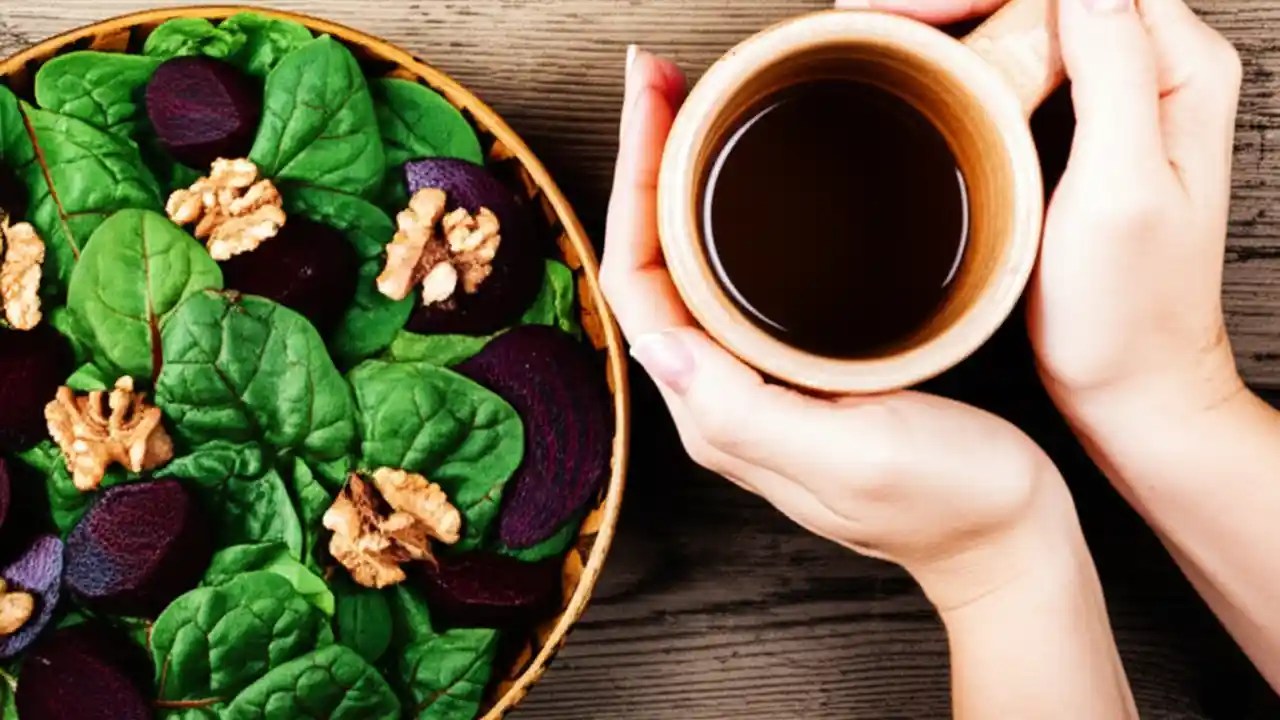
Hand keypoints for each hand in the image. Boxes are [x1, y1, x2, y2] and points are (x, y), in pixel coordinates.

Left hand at [602, 48, 1076, 610]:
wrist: (1008, 542)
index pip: (638, 279)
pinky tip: (745, 179)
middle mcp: (719, 392)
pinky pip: (733, 278)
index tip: (649, 97)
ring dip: (678, 181)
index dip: (631, 179)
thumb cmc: (952, 503)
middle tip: (660, 77)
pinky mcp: (796, 367)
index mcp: (717, 411)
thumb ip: (749, 413)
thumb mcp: (857, 459)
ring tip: (688, 106)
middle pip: (650, 260)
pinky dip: (725, 213)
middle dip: (645, 161)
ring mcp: (755, 378)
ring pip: (686, 263)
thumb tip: (658, 346)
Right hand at [838, 0, 1246, 427]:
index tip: (910, 11)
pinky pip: (1023, 56)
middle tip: (876, 12)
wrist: (1129, 384)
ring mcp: (1117, 97)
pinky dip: (966, 50)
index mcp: (1179, 70)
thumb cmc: (1130, 315)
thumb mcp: (1120, 194)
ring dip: (955, 16)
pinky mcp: (1082, 127)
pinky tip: (920, 65)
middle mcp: (1154, 71)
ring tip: (884, 29)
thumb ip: (1115, 73)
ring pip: (1028, 13)